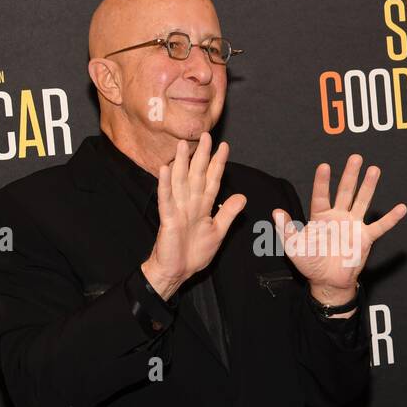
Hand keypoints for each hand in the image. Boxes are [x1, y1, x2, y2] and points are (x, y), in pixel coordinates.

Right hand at [142, 133, 245, 300]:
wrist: (177, 271)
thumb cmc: (194, 253)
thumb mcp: (218, 232)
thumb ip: (228, 214)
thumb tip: (242, 196)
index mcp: (203, 206)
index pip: (212, 180)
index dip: (218, 163)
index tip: (225, 147)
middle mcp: (190, 203)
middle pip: (196, 175)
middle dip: (202, 155)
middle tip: (206, 135)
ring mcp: (178, 209)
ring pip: (180, 182)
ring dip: (182, 163)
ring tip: (183, 145)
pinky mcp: (167, 218)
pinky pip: (166, 199)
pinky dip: (165, 184)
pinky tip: (164, 169)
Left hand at [271, 154, 406, 301]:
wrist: (327, 281)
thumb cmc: (310, 263)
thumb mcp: (293, 246)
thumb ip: (286, 229)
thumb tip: (276, 212)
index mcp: (320, 216)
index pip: (321, 195)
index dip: (322, 181)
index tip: (324, 166)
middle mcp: (338, 216)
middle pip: (345, 191)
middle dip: (350, 174)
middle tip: (356, 157)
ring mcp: (353, 225)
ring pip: (362, 202)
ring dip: (368, 186)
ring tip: (374, 170)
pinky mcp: (365, 238)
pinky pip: (380, 227)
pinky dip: (391, 219)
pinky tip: (401, 208)